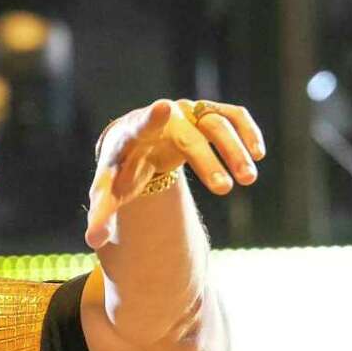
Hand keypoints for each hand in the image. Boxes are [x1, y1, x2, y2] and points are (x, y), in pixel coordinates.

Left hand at [85, 99, 265, 248]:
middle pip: (187, 135)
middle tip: (224, 189)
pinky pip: (231, 115)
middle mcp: (162, 119)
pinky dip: (246, 130)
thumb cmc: (121, 172)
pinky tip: (258, 154)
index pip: (141, 124)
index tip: (164, 108)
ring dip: (233, 150)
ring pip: (214, 123)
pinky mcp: (205, 114)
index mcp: (133, 136)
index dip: (152, 118)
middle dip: (206, 160)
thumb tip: (93, 242)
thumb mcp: (108, 193)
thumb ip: (101, 215)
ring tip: (249, 179)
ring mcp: (187, 113)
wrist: (136, 145)